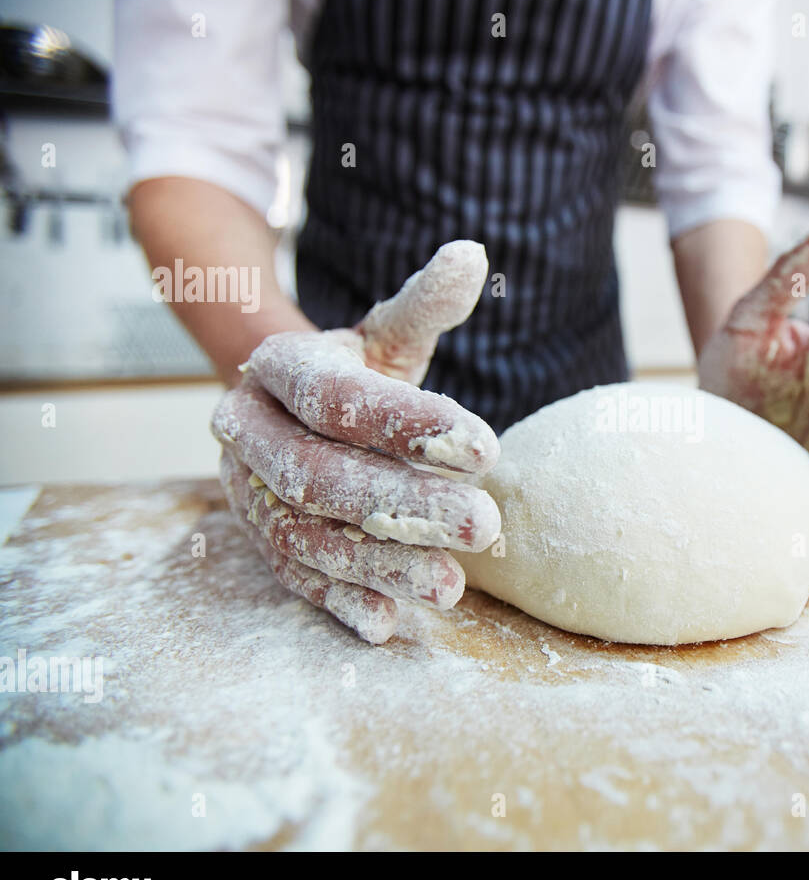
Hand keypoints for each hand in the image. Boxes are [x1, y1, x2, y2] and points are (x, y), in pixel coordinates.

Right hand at [211, 241, 500, 643]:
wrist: (285, 409)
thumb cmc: (353, 372)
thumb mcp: (386, 336)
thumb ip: (424, 305)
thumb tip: (473, 255)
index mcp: (277, 369)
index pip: (340, 399)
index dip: (410, 425)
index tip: (490, 447)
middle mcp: (247, 433)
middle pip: (322, 476)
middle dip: (404, 504)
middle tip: (484, 524)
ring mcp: (247, 493)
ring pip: (308, 535)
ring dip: (380, 564)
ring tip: (451, 586)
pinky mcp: (260, 542)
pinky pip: (295, 579)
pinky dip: (339, 602)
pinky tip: (388, 624)